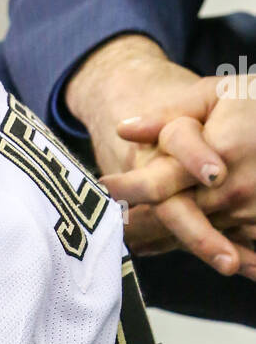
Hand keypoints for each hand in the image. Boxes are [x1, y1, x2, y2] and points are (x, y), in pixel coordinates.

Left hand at [103, 76, 255, 280]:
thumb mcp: (218, 94)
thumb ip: (170, 114)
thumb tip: (123, 129)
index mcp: (219, 154)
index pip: (160, 183)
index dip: (127, 189)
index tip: (103, 188)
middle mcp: (234, 191)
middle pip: (174, 219)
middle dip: (139, 225)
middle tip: (111, 227)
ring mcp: (251, 214)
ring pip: (199, 236)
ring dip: (166, 241)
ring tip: (134, 240)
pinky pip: (231, 247)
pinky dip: (206, 248)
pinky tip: (184, 248)